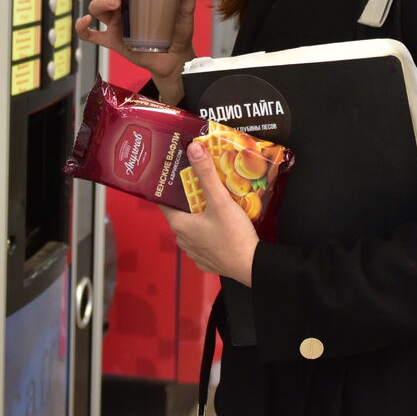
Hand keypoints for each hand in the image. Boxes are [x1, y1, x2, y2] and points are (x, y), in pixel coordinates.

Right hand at [76, 0, 201, 94]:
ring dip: (100, 3)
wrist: (176, 59)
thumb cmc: (178, 32)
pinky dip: (82, 28)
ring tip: (114, 5)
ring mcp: (115, 24)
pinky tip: (86, 21)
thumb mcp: (185, 10)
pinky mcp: (112, 41)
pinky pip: (90, 35)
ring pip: (97, 7)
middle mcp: (122, 7)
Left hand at [161, 141, 258, 284]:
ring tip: (214, 200)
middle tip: (202, 182)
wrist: (251, 266)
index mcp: (180, 224)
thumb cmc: (233, 235)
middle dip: (191, 198)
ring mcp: (194, 252)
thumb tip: (194, 149)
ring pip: (194, 226)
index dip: (170, 187)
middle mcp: (182, 239)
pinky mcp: (207, 259)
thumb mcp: (220, 200)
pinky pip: (204, 239)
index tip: (177, 173)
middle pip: (182, 212)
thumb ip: (207, 174)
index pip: (165, 202)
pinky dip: (209, 229)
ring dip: (201, 214)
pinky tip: (222, 222)